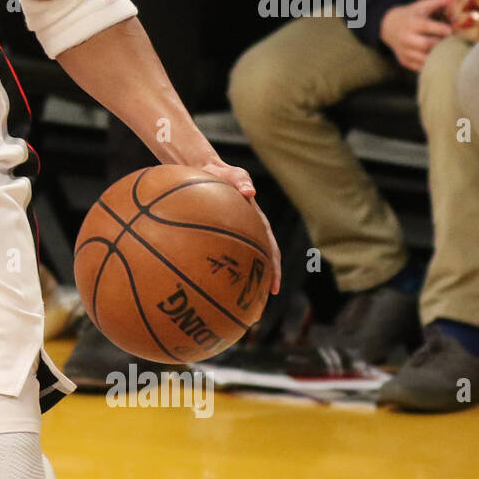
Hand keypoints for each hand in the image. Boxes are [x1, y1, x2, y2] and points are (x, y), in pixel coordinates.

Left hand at [200, 159, 281, 294]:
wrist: (205, 170)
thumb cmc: (222, 173)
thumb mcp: (234, 174)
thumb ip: (241, 181)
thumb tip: (249, 192)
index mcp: (256, 222)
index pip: (270, 249)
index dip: (273, 269)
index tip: (273, 287)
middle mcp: (247, 232)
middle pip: (258, 263)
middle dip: (260, 285)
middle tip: (258, 308)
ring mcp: (232, 235)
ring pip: (239, 262)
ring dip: (241, 283)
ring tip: (235, 306)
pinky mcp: (216, 235)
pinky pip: (217, 254)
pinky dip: (217, 269)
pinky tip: (205, 284)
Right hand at [380, 0, 455, 70]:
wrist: (389, 27)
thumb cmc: (411, 15)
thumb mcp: (422, 5)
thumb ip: (438, 0)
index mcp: (411, 23)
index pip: (426, 27)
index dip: (440, 29)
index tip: (451, 30)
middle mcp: (405, 38)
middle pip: (425, 44)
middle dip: (440, 43)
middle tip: (453, 42)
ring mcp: (404, 51)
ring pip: (423, 58)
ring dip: (437, 56)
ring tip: (448, 52)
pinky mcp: (404, 61)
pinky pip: (419, 67)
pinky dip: (430, 64)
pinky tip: (439, 59)